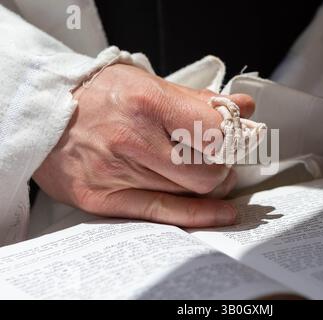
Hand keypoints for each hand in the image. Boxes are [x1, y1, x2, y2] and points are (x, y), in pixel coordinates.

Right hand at [33, 64, 254, 226]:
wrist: (45, 113)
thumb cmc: (101, 96)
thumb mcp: (149, 83)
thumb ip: (199, 100)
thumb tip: (243, 107)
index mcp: (147, 102)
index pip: (213, 132)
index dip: (233, 140)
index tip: (236, 142)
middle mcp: (131, 138)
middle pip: (206, 171)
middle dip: (223, 170)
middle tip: (222, 164)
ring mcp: (116, 172)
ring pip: (189, 193)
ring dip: (209, 188)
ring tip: (205, 175)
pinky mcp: (103, 199)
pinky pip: (163, 213)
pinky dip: (199, 214)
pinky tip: (220, 212)